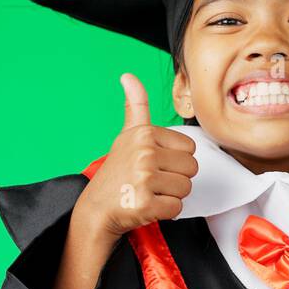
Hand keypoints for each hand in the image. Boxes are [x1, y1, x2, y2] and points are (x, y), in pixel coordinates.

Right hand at [74, 73, 197, 239]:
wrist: (97, 208)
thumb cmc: (117, 172)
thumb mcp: (127, 135)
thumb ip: (136, 105)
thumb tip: (128, 76)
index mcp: (144, 134)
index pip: (189, 148)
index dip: (175, 159)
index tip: (154, 163)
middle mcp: (144, 153)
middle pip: (191, 168)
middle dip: (175, 178)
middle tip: (152, 180)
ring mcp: (144, 179)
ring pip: (185, 188)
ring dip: (170, 195)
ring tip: (149, 192)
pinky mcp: (146, 204)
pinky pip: (176, 208)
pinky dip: (165, 212)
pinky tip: (148, 205)